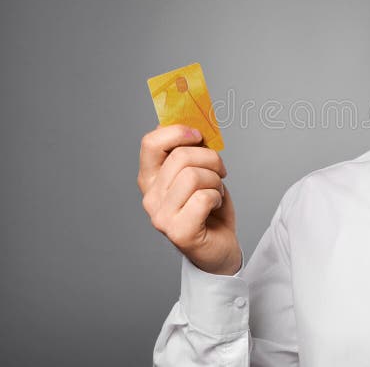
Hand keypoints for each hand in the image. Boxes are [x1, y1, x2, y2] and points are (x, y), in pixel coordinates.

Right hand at [137, 124, 241, 274]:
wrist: (219, 248)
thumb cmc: (208, 208)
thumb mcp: (198, 172)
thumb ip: (189, 150)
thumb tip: (191, 121)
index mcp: (150, 179)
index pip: (150, 143)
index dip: (177, 132)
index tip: (198, 135)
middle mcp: (150, 198)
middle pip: (181, 157)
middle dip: (210, 159)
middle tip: (220, 171)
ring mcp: (161, 217)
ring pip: (194, 175)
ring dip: (215, 180)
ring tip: (215, 191)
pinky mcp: (178, 232)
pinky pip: (204, 197)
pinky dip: (217, 197)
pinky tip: (214, 206)